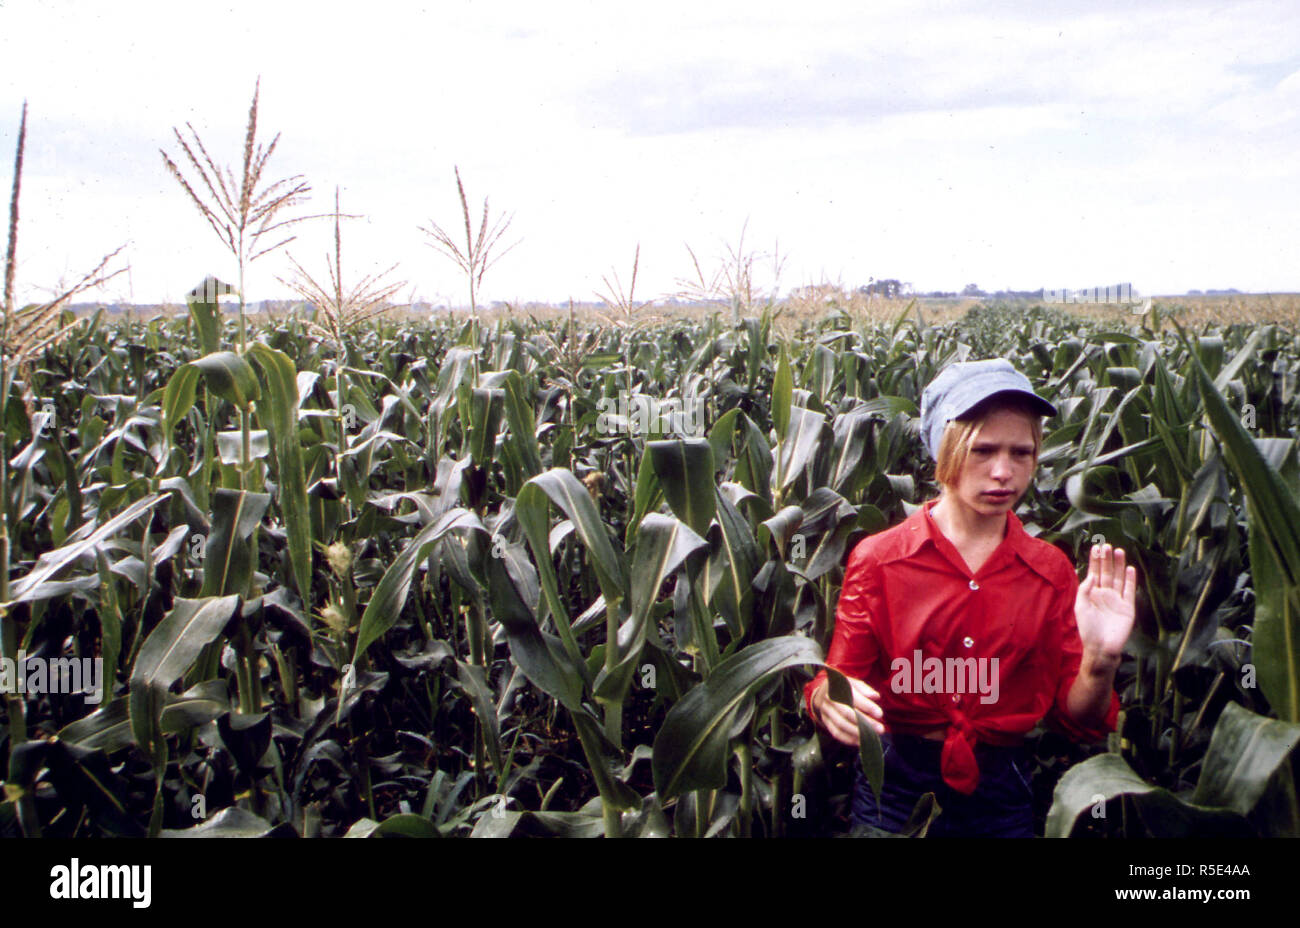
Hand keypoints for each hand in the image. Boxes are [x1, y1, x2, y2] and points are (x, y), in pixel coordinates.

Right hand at [812, 676, 885, 745]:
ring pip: (841, 725)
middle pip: (846, 713)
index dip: (867, 706)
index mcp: (837, 687)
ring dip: (858, 733)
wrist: (822, 694)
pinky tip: (861, 741)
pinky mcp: (826, 722)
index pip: (853, 697)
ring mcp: (826, 712)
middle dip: (864, 722)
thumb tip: (876, 696)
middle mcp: (829, 700)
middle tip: (880, 729)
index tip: (879, 714)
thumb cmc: (842, 688)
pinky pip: (836, 733)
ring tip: (872, 736)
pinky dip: (849, 739)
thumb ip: (864, 689)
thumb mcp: (852, 682)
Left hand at [1075, 543, 1136, 661]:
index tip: (1096, 547)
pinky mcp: (1128, 607)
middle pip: (1107, 572)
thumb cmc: (1087, 629)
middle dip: (1107, 559)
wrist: (1101, 647)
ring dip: (1119, 565)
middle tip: (1107, 545)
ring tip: (1118, 551)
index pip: (1094, 573)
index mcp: (1092, 594)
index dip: (1095, 561)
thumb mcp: (1080, 607)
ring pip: (1119, 578)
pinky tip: (1130, 568)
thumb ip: (1084, 590)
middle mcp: (1105, 594)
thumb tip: (1090, 575)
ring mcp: (1117, 600)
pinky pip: (1129, 591)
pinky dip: (1130, 580)